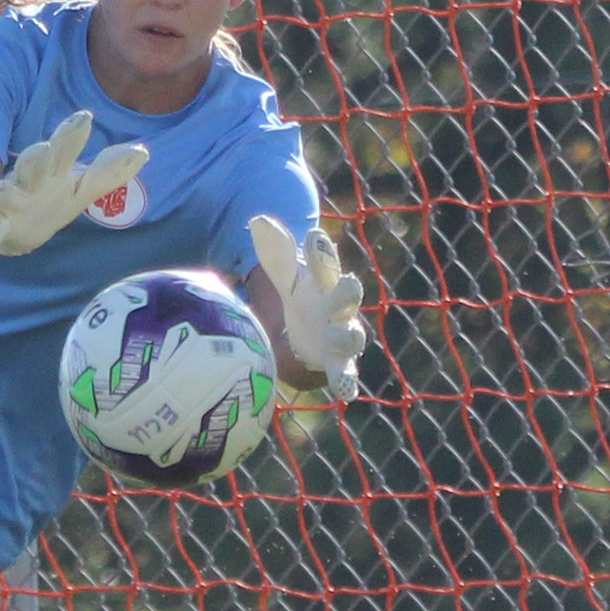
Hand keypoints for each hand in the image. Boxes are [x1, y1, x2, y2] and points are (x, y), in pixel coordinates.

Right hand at [0, 111, 149, 256]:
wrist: (7, 227)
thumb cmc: (46, 200)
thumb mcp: (79, 188)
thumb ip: (108, 171)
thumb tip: (144, 152)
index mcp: (52, 171)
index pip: (64, 149)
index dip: (72, 135)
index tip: (84, 117)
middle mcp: (29, 181)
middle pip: (33, 164)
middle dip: (37, 157)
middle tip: (43, 148)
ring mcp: (10, 202)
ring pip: (7, 194)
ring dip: (5, 191)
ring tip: (0, 188)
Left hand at [249, 214, 367, 400]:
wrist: (308, 337)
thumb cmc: (302, 301)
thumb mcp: (287, 279)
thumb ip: (276, 253)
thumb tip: (258, 220)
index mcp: (327, 284)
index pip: (325, 264)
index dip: (320, 252)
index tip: (314, 236)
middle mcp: (340, 309)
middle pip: (348, 297)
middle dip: (349, 291)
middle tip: (348, 282)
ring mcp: (342, 336)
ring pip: (351, 336)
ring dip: (345, 336)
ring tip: (334, 335)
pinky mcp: (338, 365)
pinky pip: (346, 375)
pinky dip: (347, 382)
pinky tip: (347, 390)